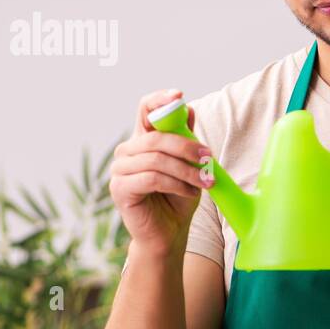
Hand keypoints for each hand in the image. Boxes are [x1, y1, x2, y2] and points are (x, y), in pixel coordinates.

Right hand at [109, 89, 214, 259]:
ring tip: (206, 182)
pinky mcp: (120, 189)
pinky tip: (190, 192)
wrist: (169, 233)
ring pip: (156, 159)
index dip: (159, 100)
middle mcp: (127, 152)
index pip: (144, 109)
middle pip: (156, 137)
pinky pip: (151, 178)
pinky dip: (176, 184)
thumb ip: (186, 138)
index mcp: (142, 140)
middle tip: (209, 159)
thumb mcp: (188, 164)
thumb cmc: (178, 197)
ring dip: (187, 170)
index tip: (179, 95)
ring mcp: (120, 170)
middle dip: (187, 147)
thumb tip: (188, 108)